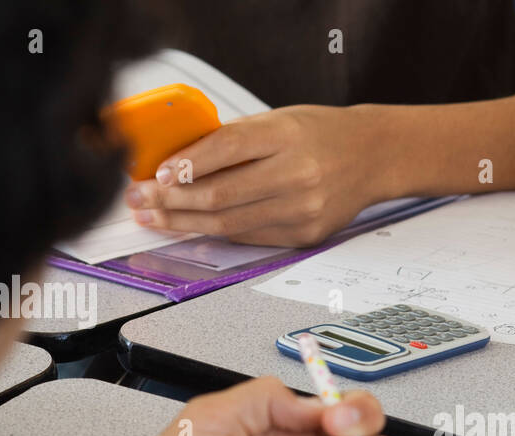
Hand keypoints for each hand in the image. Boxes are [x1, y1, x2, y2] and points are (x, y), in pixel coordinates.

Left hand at [124, 104, 387, 246]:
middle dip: (172, 200)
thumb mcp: (278, 120)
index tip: (154, 174)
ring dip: (185, 222)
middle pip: (221, 194)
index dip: (185, 164)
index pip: (226, 149)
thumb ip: (235, 140)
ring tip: (156, 217)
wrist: (371, 157)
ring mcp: (302, 209)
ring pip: (229, 223)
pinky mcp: (304, 235)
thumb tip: (179, 162)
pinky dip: (216, 231)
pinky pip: (249, 236)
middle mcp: (297, 174)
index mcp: (287, 135)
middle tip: (142, 200)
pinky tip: (193, 225)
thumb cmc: (322, 135)